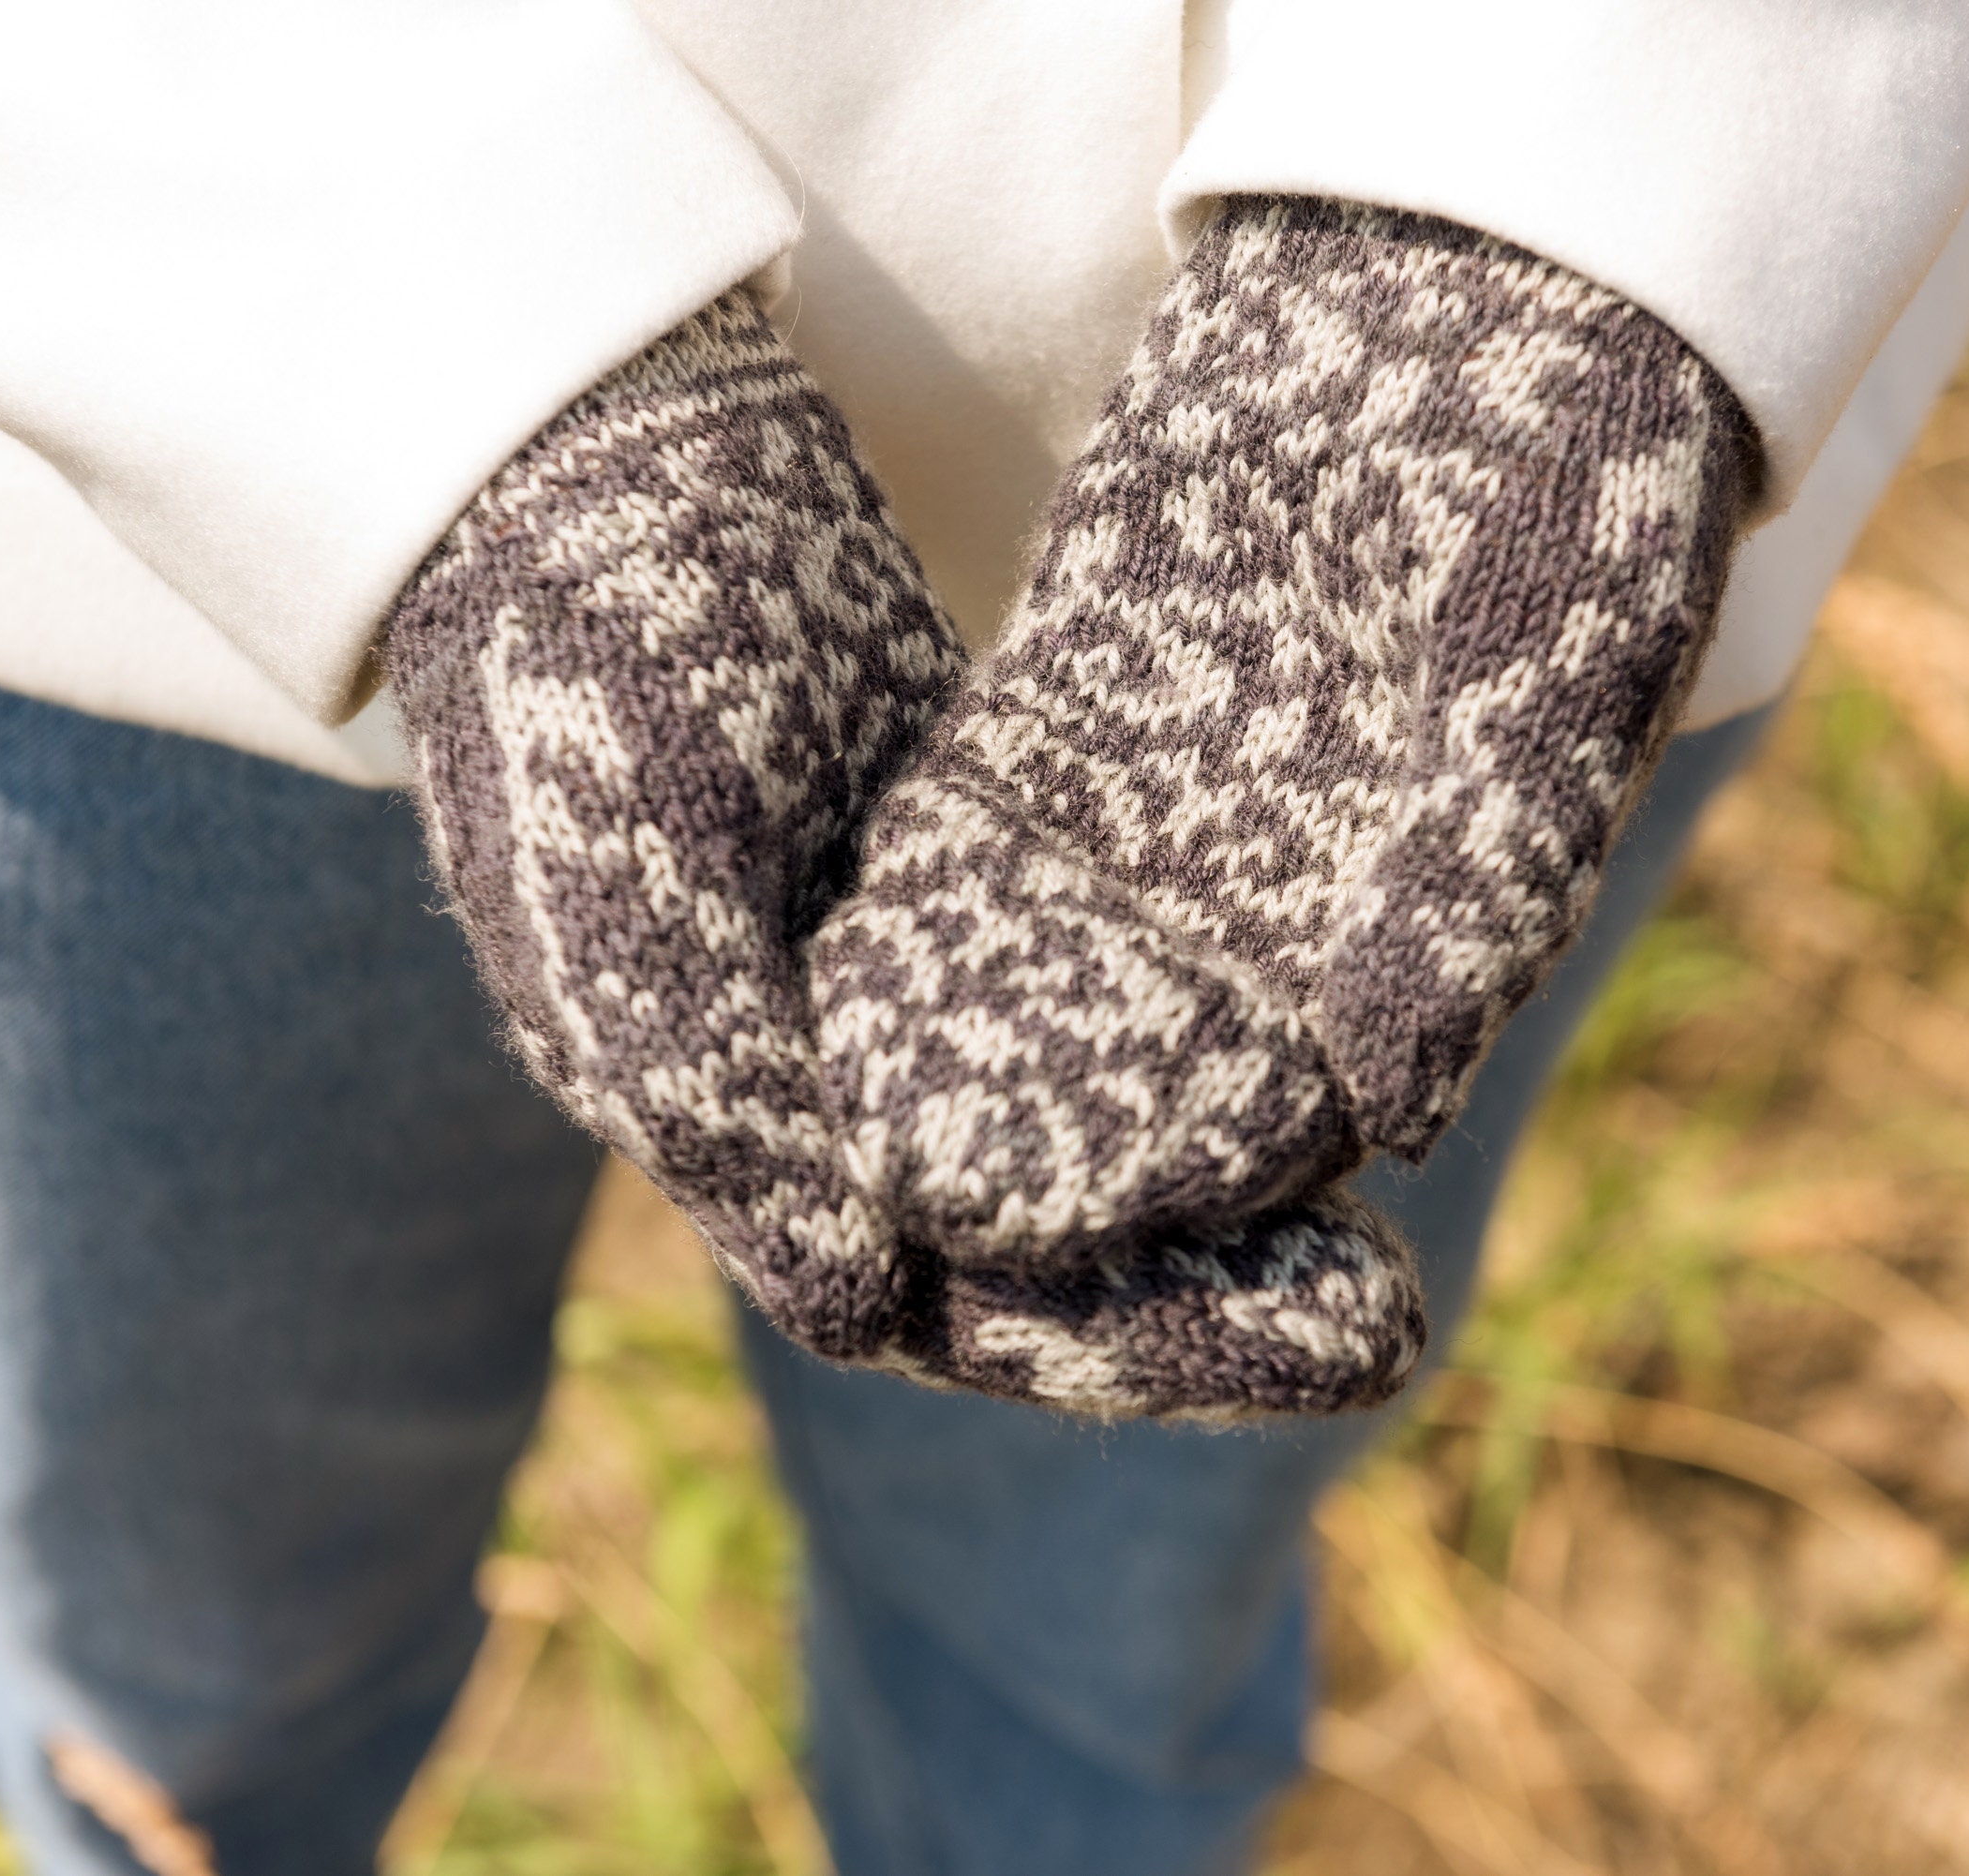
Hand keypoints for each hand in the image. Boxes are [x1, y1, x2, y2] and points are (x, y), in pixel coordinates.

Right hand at [388, 284, 1429, 1418]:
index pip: (961, 1310)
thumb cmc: (572, 706)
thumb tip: (865, 1310)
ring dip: (1242, 1176)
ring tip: (1396, 1214)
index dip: (1131, 1355)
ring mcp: (933, 978)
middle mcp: (857, 1096)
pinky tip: (1345, 1030)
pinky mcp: (998, 862)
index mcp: (764, 1145)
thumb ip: (729, 1115)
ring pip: (1111, 1121)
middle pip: (1060, 1246)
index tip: (1317, 1362)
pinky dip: (1221, 1013)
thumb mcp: (620, 917)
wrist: (595, 488)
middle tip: (1396, 1324)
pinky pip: (1129, 970)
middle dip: (1217, 1299)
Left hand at [814, 197, 1761, 1273]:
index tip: (1084, 1238)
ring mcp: (1184, 801)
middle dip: (1048, 1154)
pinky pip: (996, 826)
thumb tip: (1391, 1116)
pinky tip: (839, 968)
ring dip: (965, 1051)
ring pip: (1058, 959)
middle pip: (1154, 1070)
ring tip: (855, 1136)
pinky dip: (931, 901)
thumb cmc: (1582, 485)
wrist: (1497, 287)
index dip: (1194, 1187)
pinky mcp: (1089, 698)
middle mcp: (1298, 898)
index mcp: (1432, 932)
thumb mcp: (1549, 685)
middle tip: (929, 1227)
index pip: (1297, 1112)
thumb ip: (1472, 906)